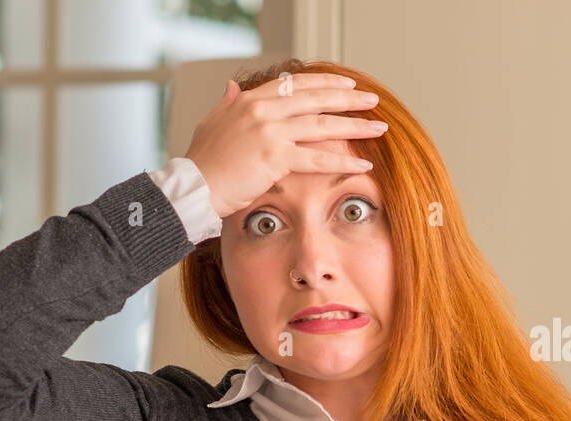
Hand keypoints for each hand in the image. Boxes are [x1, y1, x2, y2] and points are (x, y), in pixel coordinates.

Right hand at [184, 72, 385, 219]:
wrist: (192, 187)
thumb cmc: (200, 162)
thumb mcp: (212, 123)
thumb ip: (227, 105)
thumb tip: (232, 88)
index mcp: (249, 100)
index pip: (295, 84)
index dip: (324, 83)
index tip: (345, 86)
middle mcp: (262, 110)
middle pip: (315, 100)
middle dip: (348, 100)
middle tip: (372, 101)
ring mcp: (270, 132)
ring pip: (321, 126)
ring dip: (354, 127)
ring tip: (378, 129)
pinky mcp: (275, 157)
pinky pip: (317, 159)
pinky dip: (342, 162)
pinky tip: (362, 165)